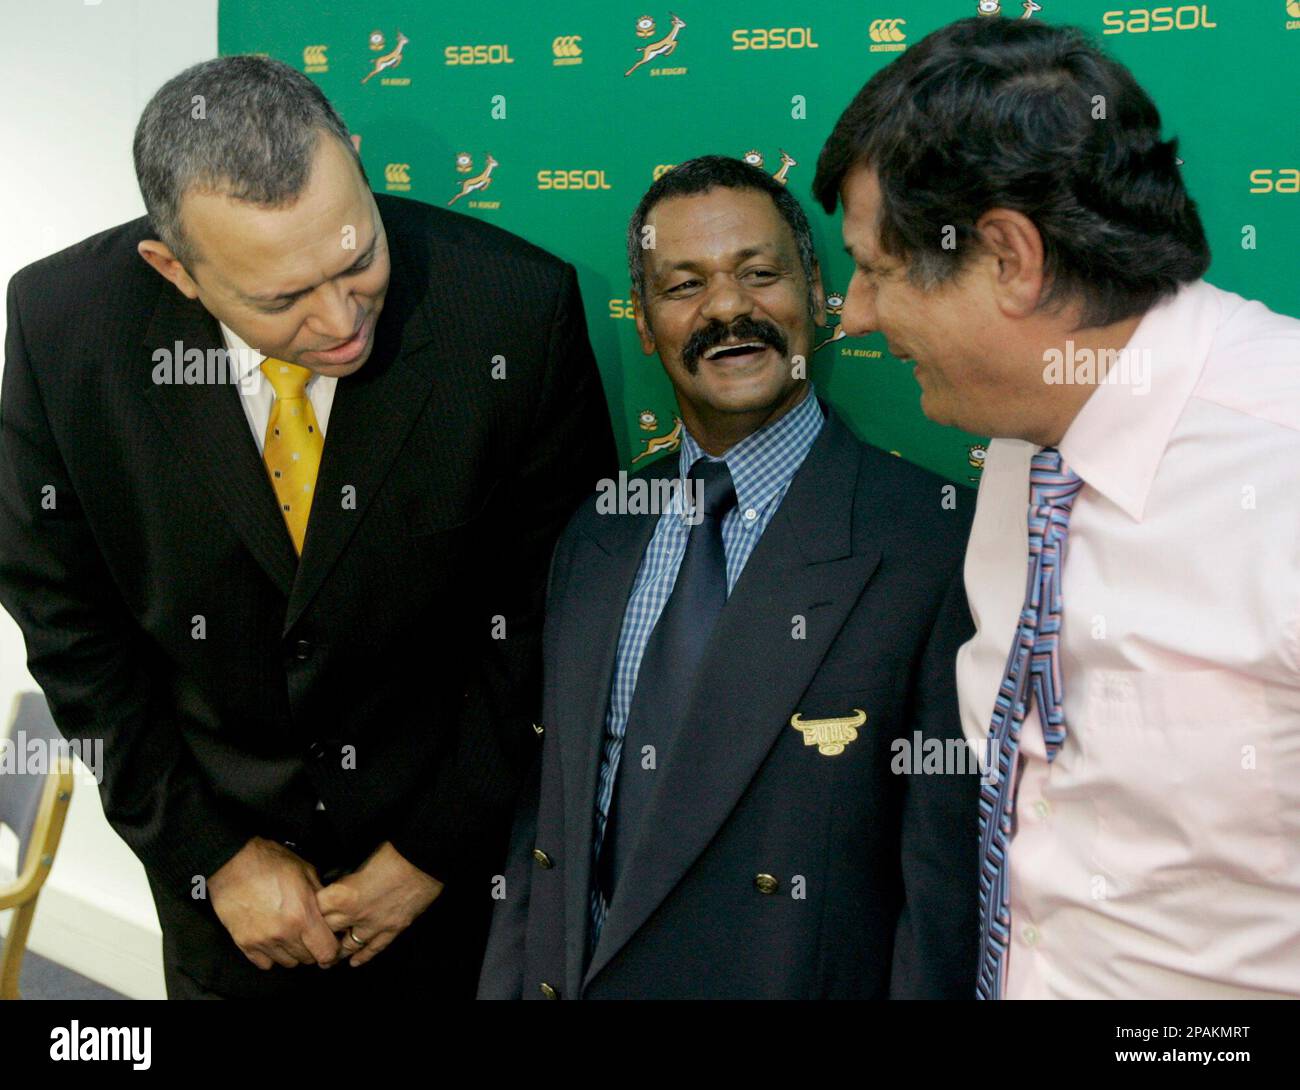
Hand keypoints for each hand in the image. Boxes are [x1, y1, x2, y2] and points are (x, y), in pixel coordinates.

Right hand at [208, 837, 342, 969]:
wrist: (232, 864)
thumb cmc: (270, 863)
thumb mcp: (305, 871)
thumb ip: (321, 895)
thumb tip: (331, 911)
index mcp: (303, 915)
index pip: (326, 952)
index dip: (332, 949)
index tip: (330, 941)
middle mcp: (284, 934)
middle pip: (307, 959)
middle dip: (312, 948)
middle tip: (309, 934)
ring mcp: (263, 941)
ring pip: (287, 963)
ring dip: (292, 952)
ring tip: (290, 935)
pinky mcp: (244, 944)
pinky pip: (264, 963)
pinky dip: (271, 955)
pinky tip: (273, 939)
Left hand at [315, 841, 443, 966]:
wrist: (424, 859)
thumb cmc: (394, 852)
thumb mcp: (360, 859)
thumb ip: (346, 876)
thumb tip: (337, 882)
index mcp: (343, 893)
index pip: (314, 910)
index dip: (307, 912)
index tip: (302, 913)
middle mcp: (355, 914)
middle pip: (327, 931)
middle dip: (317, 935)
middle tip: (308, 940)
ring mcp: (375, 925)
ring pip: (348, 945)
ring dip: (336, 951)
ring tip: (326, 957)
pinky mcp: (393, 929)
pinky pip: (374, 948)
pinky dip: (363, 956)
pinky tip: (354, 962)